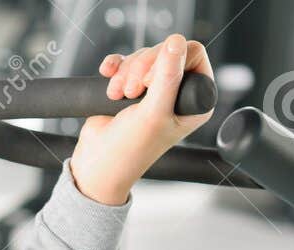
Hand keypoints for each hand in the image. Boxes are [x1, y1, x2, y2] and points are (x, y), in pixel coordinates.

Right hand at [69, 34, 214, 206]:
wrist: (97, 164)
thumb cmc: (130, 150)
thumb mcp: (154, 112)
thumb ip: (167, 76)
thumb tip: (176, 41)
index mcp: (196, 101)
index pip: (193, 55)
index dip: (170, 59)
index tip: (150, 82)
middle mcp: (178, 94)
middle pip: (166, 51)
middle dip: (143, 67)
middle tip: (132, 91)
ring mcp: (154, 90)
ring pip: (144, 56)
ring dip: (126, 72)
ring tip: (118, 95)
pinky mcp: (132, 86)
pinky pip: (125, 61)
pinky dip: (115, 67)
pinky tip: (108, 78)